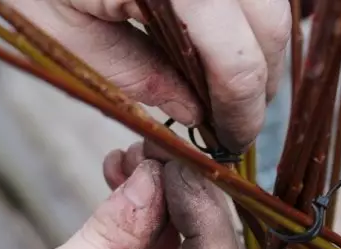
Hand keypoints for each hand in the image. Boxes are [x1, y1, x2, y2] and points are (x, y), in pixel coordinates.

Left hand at [8, 0, 290, 149]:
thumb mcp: (68, 37)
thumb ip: (138, 77)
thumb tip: (197, 111)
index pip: (237, 58)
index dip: (242, 110)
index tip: (232, 141)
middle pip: (271, 24)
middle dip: (262, 82)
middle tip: (235, 121)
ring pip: (272, 0)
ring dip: (262, 46)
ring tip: (230, 85)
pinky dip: (247, 15)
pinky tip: (221, 41)